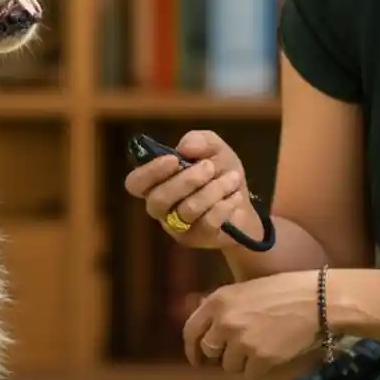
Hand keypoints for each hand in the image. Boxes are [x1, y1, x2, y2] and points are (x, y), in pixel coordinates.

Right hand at [123, 130, 260, 249]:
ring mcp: (177, 227)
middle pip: (159, 199)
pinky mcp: (196, 238)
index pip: (135, 183)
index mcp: (155, 183)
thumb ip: (200, 141)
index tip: (174, 159)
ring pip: (187, 210)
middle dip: (187, 180)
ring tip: (232, 178)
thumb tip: (185, 147)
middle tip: (210, 167)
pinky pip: (207, 223)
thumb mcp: (214, 149)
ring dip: (213, 190)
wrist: (244, 204)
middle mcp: (160, 208)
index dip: (150, 171)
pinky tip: (235, 196)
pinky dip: (224, 206)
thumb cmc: (219, 174)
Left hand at [183, 270, 319, 379]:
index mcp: (218, 301)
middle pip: (210, 351)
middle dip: (223, 354)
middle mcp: (225, 321)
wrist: (317, 300)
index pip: (190, 331)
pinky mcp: (260, 358)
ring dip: (243, 362)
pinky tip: (274, 353)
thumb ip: (222, 308)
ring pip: (230, 366)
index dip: (192, 349)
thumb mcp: (245, 289)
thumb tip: (205, 327)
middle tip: (240, 351)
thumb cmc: (284, 291)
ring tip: (263, 345)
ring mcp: (242, 341)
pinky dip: (261, 369)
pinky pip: (250, 375)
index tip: (197, 359)